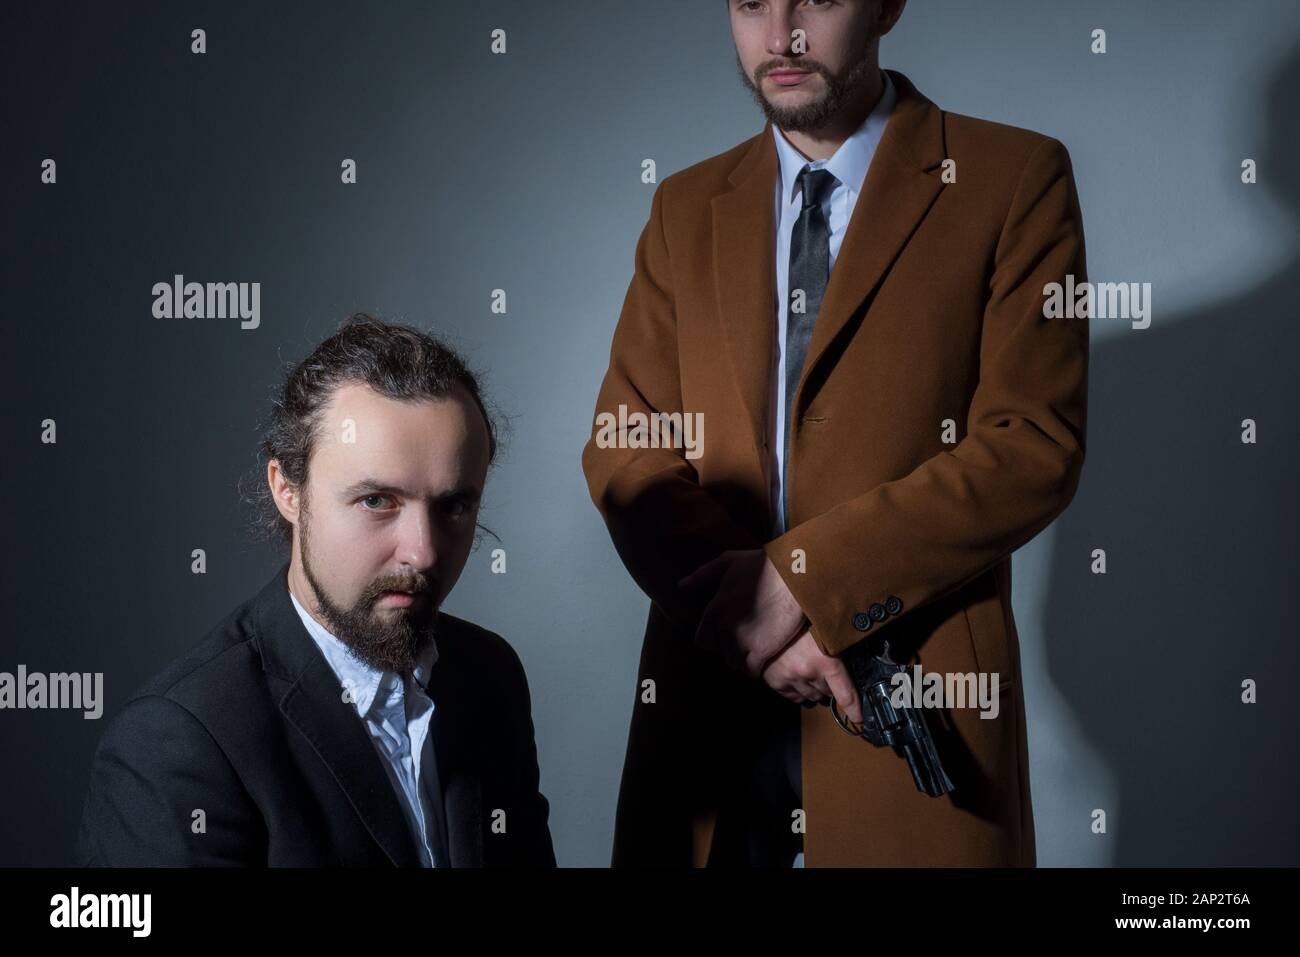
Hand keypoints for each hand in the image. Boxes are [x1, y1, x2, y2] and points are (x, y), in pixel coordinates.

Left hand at [678, 549, 806, 677]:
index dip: (714, 640)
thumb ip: (701, 575)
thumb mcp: (727, 562)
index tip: (726, 636)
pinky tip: (763, 659)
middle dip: (730, 649)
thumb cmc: (761, 565)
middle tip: (744, 641)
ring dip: (743, 659)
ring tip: (754, 649)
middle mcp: (723, 629)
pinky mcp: (761, 651)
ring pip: (735, 663)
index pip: (702, 641)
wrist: (794, 576)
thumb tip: (681, 585)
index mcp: (713, 611)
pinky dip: (756, 668)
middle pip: (720, 653)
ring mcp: (742, 642)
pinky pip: (752, 670)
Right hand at [761, 631, 863, 725]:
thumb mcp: (825, 633)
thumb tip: (851, 667)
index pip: (845, 695)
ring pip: (811, 696)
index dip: (854, 710)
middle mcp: (809, 672)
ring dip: (815, 689)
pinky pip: (794, 697)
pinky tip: (799, 678)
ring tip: (811, 674)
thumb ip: (837, 651)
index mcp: (826, 660)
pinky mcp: (776, 681)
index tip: (860, 720)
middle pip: (828, 693)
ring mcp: (791, 678)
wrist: (773, 619)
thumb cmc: (802, 622)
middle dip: (829, 686)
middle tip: (826, 673)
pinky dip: (799, 691)